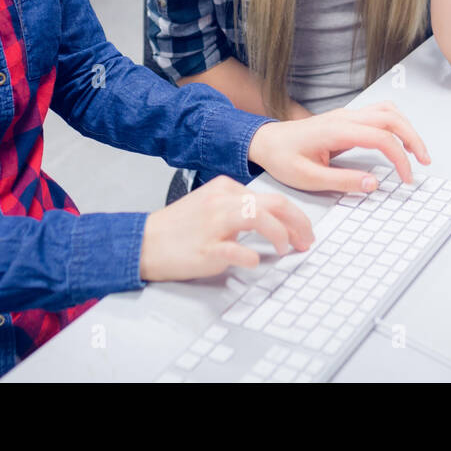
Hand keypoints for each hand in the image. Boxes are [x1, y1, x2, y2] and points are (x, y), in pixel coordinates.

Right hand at [139, 176, 313, 281]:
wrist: (144, 242)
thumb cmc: (178, 228)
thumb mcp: (210, 204)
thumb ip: (238, 207)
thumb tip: (273, 222)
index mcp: (225, 188)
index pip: (272, 198)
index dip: (295, 217)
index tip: (302, 232)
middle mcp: (222, 201)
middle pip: (274, 204)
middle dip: (299, 223)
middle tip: (306, 241)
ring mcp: (214, 223)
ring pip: (260, 218)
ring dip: (280, 236)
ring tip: (285, 249)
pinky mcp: (207, 247)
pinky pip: (238, 250)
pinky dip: (252, 257)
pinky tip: (254, 262)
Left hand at [247, 102, 430, 194]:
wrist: (266, 142)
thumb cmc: (283, 157)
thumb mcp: (309, 178)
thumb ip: (343, 182)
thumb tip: (374, 184)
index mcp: (337, 130)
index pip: (382, 138)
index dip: (400, 158)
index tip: (406, 179)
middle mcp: (345, 117)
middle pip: (391, 118)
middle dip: (413, 138)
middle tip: (424, 161)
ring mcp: (346, 115)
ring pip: (388, 112)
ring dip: (406, 129)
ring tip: (417, 152)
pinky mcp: (346, 119)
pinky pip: (378, 114)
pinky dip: (395, 124)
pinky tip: (399, 141)